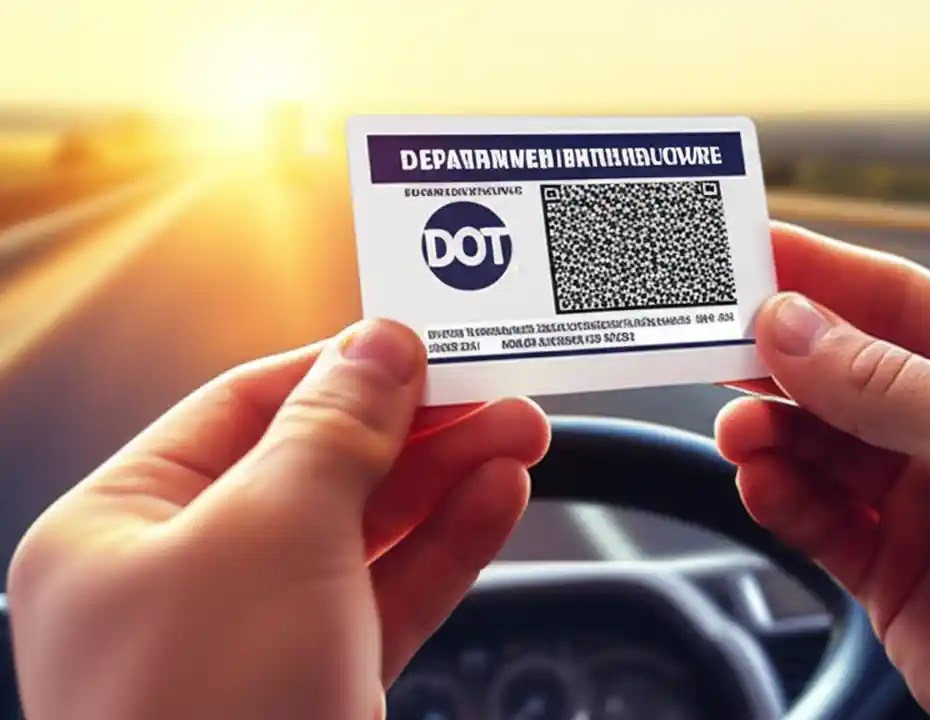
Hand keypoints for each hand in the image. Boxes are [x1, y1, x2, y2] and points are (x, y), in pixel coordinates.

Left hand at [7, 320, 549, 719]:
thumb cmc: (203, 718)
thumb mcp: (270, 531)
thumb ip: (333, 427)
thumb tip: (379, 345)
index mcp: (118, 528)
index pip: (244, 407)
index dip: (341, 367)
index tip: (423, 343)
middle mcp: (177, 581)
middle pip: (317, 468)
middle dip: (416, 428)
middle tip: (498, 394)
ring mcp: (250, 642)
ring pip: (365, 534)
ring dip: (446, 481)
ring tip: (520, 437)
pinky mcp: (315, 690)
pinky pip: (388, 597)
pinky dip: (447, 547)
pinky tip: (498, 501)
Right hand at [718, 225, 929, 718]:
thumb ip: (886, 383)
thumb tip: (793, 326)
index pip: (894, 299)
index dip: (818, 271)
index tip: (745, 253)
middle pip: (842, 369)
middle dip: (777, 356)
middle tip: (711, 343)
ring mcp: (918, 501)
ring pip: (816, 443)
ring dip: (769, 430)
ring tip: (740, 431)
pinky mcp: (885, 567)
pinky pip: (812, 514)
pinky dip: (778, 495)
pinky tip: (764, 485)